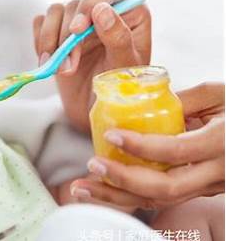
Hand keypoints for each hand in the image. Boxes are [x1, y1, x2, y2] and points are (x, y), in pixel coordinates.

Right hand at [33, 0, 150, 131]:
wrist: (96, 109)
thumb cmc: (120, 88)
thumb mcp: (126, 66)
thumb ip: (118, 38)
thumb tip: (102, 9)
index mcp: (128, 11)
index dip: (88, 4)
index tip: (78, 29)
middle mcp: (102, 10)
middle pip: (75, 4)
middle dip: (68, 37)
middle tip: (69, 67)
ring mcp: (77, 20)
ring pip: (55, 12)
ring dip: (51, 41)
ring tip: (58, 70)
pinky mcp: (57, 31)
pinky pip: (40, 24)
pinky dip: (40, 42)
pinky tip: (48, 63)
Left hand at [70, 82, 224, 209]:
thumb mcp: (220, 93)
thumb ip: (184, 97)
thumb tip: (140, 100)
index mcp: (221, 142)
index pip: (176, 151)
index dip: (141, 146)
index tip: (112, 134)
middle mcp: (215, 172)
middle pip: (164, 188)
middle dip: (122, 180)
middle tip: (92, 166)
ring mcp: (207, 186)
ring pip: (158, 201)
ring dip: (116, 197)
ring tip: (82, 188)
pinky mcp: (197, 191)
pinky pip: (160, 199)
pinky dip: (128, 196)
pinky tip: (103, 189)